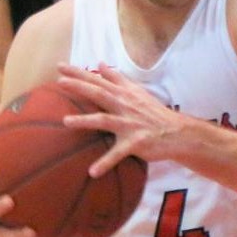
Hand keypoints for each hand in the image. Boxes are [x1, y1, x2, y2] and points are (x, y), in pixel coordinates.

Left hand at [56, 63, 181, 176]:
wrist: (177, 133)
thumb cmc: (154, 113)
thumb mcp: (137, 92)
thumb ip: (117, 79)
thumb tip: (101, 64)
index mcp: (124, 94)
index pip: (99, 80)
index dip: (79, 73)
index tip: (60, 67)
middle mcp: (125, 106)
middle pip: (100, 93)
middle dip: (79, 86)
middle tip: (60, 82)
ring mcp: (130, 124)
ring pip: (105, 120)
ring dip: (86, 121)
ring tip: (66, 122)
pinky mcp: (136, 143)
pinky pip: (118, 154)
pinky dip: (106, 163)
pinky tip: (93, 172)